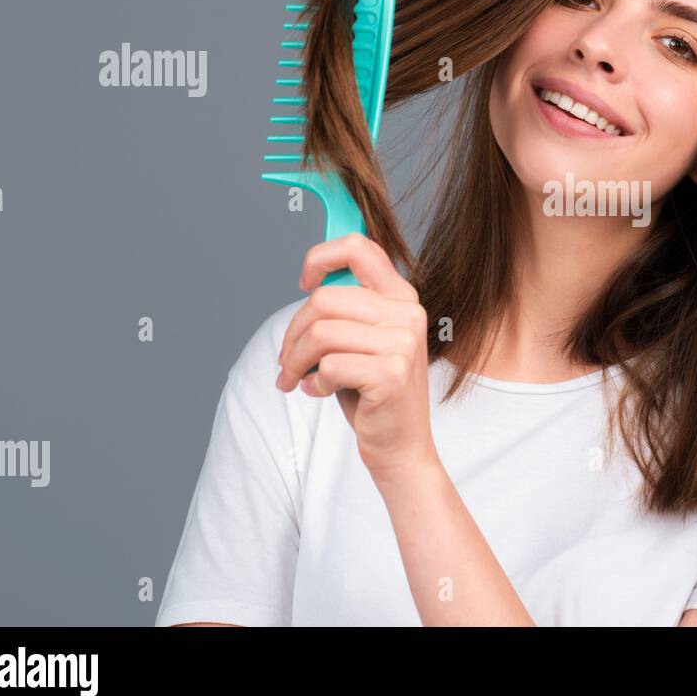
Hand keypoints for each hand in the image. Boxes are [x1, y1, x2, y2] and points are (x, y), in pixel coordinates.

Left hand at [275, 232, 436, 485]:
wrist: (400, 446)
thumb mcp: (363, 341)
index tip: (304, 282)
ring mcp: (403, 343)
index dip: (320, 257)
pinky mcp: (390, 374)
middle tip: (288, 359)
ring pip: (320, 333)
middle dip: (293, 331)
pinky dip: (313, 383)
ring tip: (294, 377)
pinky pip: (329, 366)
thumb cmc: (373, 393)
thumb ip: (347, 310)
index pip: (359, 249)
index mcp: (402, 298)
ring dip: (295, 360)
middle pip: (324, 299)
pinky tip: (320, 392)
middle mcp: (408, 314)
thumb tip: (311, 285)